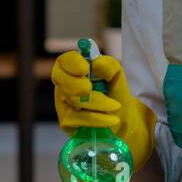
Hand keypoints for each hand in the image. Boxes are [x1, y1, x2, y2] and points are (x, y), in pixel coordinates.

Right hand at [51, 50, 155, 170]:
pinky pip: (78, 118)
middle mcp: (64, 84)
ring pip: (73, 99)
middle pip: (59, 78)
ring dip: (98, 103)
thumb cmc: (115, 94)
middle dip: (76, 83)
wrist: (122, 120)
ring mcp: (63, 103)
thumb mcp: (117, 78)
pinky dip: (98, 118)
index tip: (85, 69)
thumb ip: (110, 67)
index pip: (64, 60)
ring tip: (116, 106)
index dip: (72, 63)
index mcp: (74, 69)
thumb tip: (97, 63)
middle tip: (90, 88)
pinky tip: (112, 120)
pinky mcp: (66, 121)